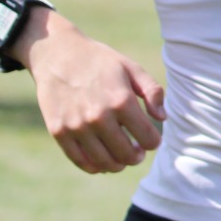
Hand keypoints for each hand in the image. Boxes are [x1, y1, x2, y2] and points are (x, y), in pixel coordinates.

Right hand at [23, 12, 166, 174]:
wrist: (56, 54)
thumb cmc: (99, 61)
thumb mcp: (131, 68)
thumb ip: (152, 92)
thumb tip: (163, 118)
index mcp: (121, 100)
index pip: (148, 139)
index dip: (153, 142)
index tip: (151, 140)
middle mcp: (99, 116)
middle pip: (127, 155)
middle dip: (137, 156)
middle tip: (137, 151)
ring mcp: (77, 126)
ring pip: (105, 163)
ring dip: (118, 164)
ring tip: (121, 158)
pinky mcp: (59, 132)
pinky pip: (81, 161)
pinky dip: (96, 166)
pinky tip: (102, 160)